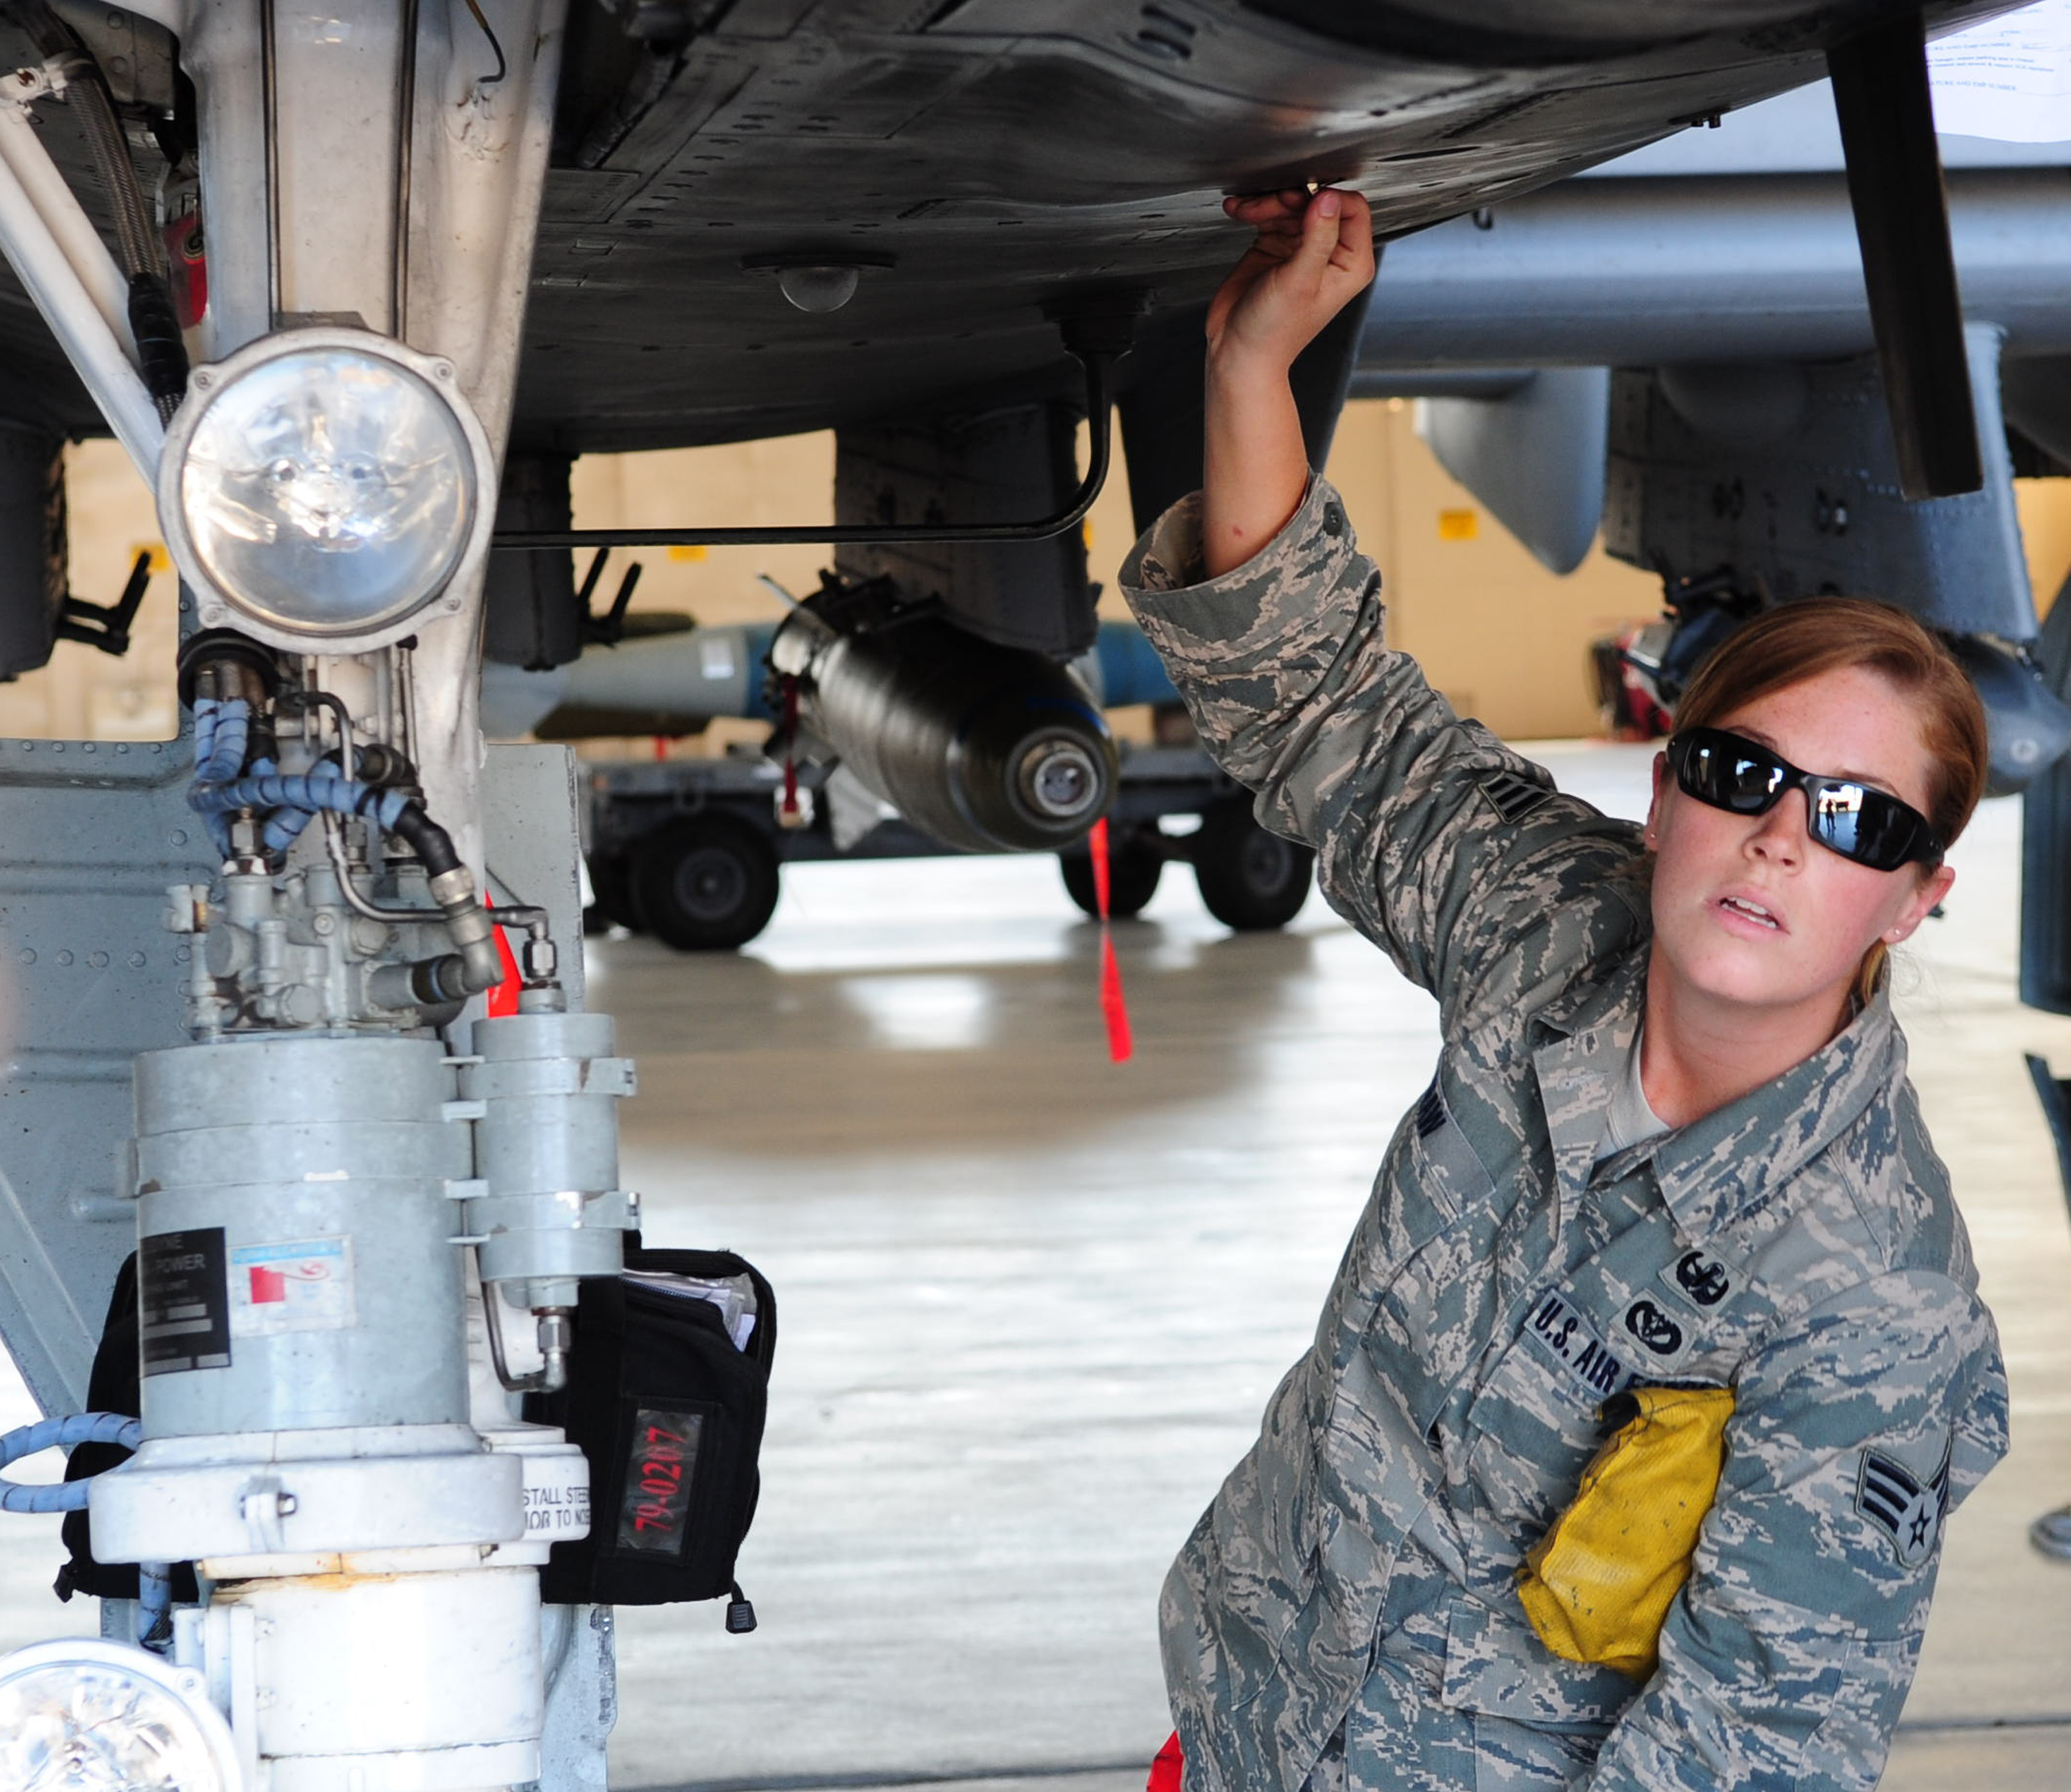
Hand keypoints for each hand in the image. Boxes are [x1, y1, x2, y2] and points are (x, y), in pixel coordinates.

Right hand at [1205, 187, 1374, 378]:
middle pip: (1318, 203)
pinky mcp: (1275, 247)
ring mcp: (1301, 249)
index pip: (1352, 210)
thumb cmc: (1274, 332)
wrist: (1239, 352)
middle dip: (1290, 199)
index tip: (1302, 202)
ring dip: (1266, 203)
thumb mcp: (1299, 282)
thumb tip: (1328, 200)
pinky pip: (1269, 215)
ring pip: (1291, 205)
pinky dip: (1253, 209)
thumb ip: (1318, 238)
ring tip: (1246, 211)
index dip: (1327, 199)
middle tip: (1270, 206)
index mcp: (1349, 264)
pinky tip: (1238, 211)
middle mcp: (1329, 254)